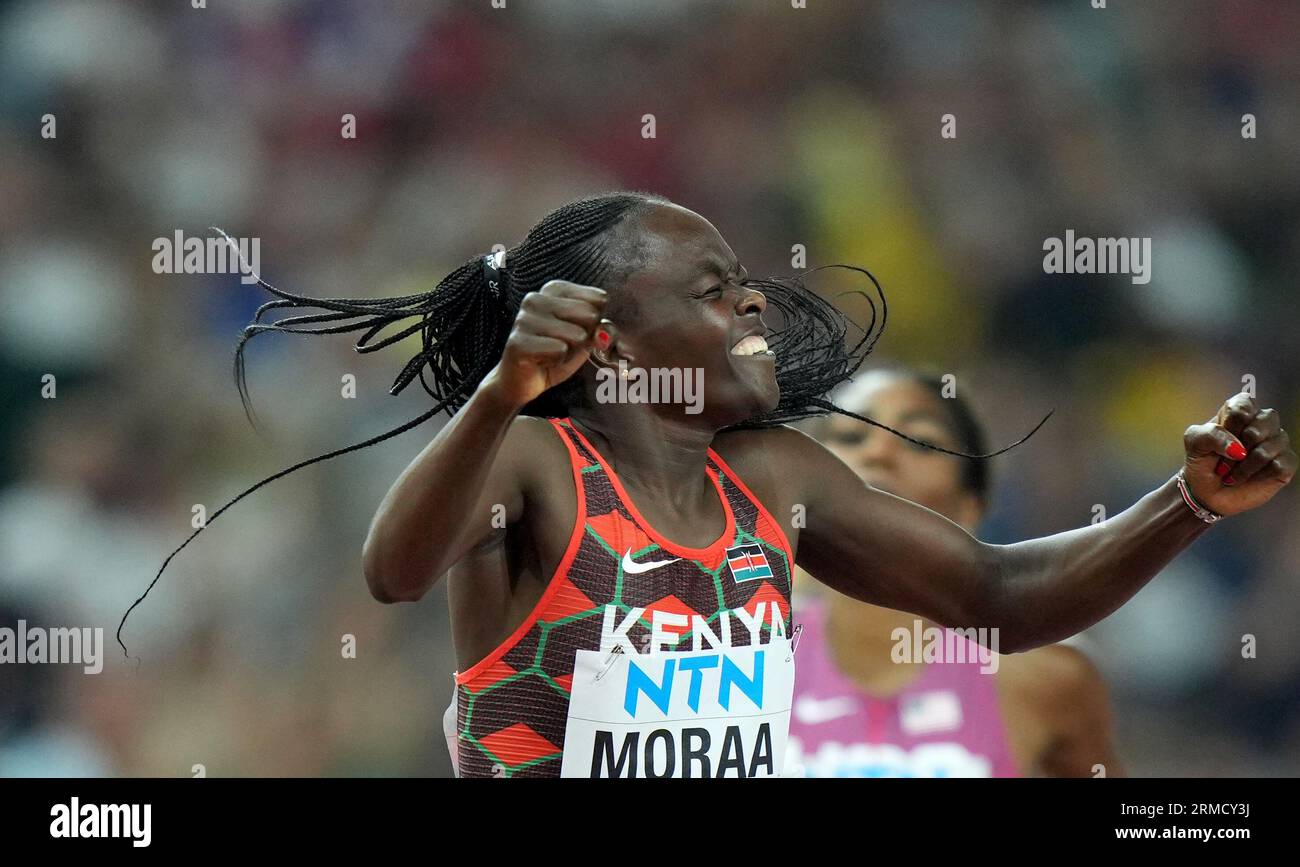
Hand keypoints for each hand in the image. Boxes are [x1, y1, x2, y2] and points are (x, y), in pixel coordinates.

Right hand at [480, 279, 605, 409]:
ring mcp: (524, 319)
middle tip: (563, 345)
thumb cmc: (554, 354)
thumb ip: (599, 328)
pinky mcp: (518, 342)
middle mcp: (536, 298)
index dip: (596, 322)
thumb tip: (605, 332)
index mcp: (553, 290)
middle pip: (589, 314)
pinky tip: (542, 361)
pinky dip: (557, 361)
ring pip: (576, 334)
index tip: (577, 330)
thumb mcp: (584, 337)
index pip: (598, 298)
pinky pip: (560, 350)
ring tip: (552, 353)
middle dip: (584, 337)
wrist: (521, 381)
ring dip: (570, 351)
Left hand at [1182, 392, 1295, 516]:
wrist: (1205, 492)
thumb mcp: (1194, 442)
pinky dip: (1256, 474)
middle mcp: (1262, 423)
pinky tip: (1246, 476)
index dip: (1230, 424)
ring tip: (1232, 472)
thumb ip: (1209, 434)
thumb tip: (1237, 447)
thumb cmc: (1202, 463)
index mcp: (1241, 410)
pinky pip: (1279, 465)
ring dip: (1244, 465)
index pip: (1244, 404)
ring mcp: (1276, 442)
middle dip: (1238, 446)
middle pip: (1262, 423)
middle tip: (1223, 460)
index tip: (1218, 440)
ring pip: (1270, 446)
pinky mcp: (1285, 463)